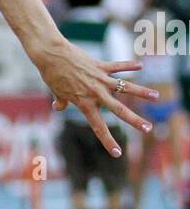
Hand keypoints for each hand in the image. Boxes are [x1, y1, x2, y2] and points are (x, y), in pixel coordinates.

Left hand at [36, 39, 157, 155]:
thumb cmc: (52, 75)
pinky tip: (141, 66)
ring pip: (125, 87)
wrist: (52, 55)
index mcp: (85, 104)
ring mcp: (100, 79)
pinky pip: (118, 66)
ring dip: (142, 92)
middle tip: (148, 128)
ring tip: (156, 96)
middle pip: (119, 110)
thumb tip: (57, 108)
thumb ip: (60, 102)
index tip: (118, 153)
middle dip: (135, 120)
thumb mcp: (56, 92)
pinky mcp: (101, 65)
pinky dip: (129, 65)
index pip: (98, 128)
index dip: (108, 142)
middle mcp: (95, 93)